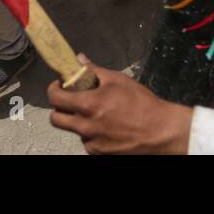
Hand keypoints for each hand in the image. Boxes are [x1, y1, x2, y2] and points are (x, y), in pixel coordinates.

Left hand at [48, 56, 192, 153]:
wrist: (160, 131)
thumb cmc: (142, 104)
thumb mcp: (118, 80)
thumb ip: (94, 70)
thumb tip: (80, 60)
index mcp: (88, 105)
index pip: (54, 98)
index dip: (54, 89)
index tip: (60, 85)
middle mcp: (86, 126)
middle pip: (55, 119)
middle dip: (59, 108)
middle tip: (71, 101)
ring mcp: (91, 142)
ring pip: (74, 130)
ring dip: (79, 121)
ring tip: (99, 114)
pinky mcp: (99, 153)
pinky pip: (87, 141)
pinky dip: (93, 134)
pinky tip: (108, 127)